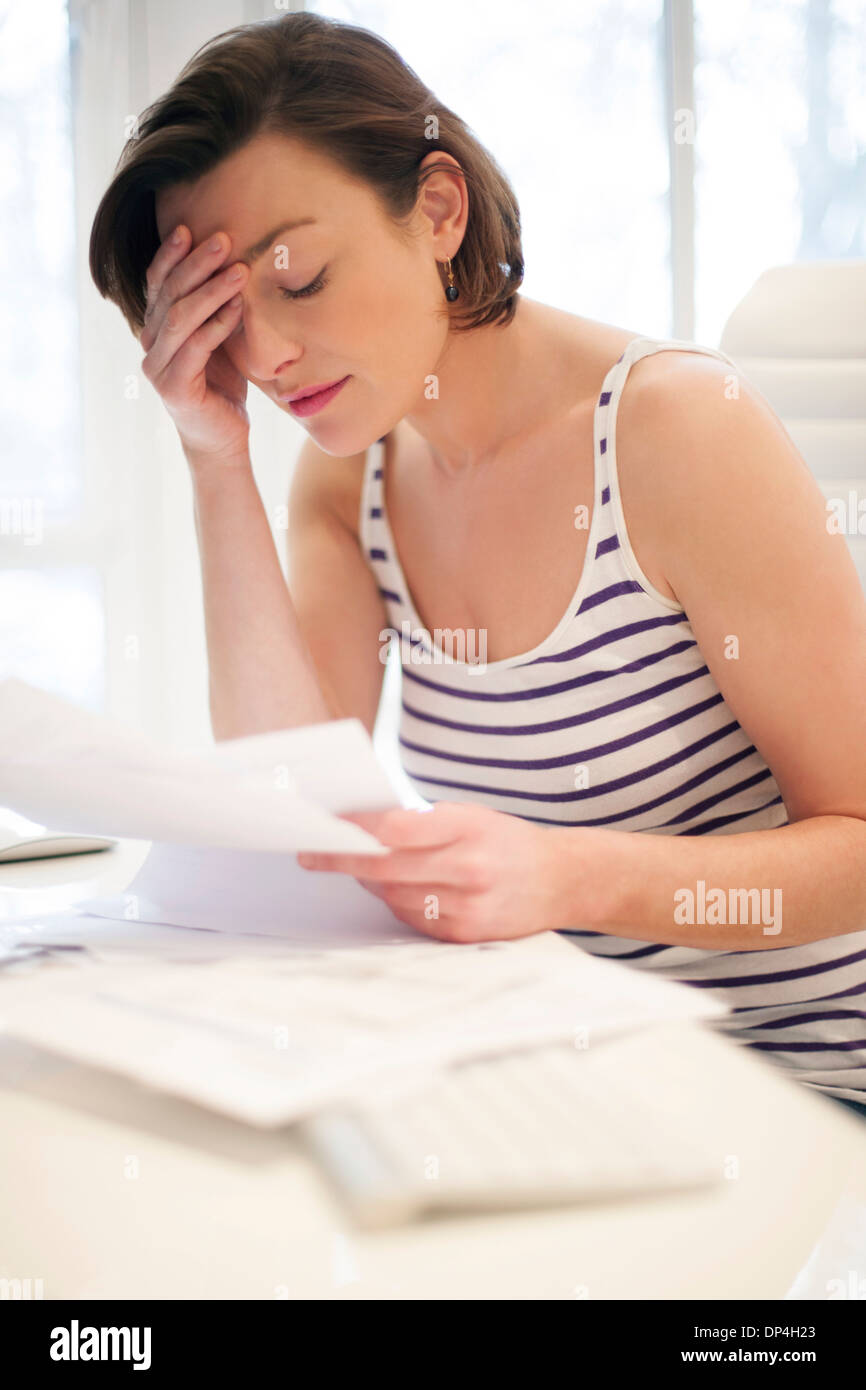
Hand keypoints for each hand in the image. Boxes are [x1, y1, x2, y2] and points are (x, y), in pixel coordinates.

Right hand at [139, 225, 250, 465]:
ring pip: (180, 317)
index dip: (169, 255)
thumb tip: (236, 265)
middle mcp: (150, 346)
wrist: (222, 441)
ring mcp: (158, 367)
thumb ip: (217, 310)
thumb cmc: (223, 388)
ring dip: (210, 289)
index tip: (188, 227)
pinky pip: (196, 346)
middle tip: (223, 240)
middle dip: (196, 264)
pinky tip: (237, 306)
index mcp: (156, 330)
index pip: (157, 284)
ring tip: (239, 269)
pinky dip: (218, 323)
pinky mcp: (174, 387)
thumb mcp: (220, 341)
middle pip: (168, 294)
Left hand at [296, 801, 591, 942]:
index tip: (328, 822)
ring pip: (392, 895)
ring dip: (369, 879)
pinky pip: (410, 918)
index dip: (356, 826)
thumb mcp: (472, 816)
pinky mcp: (462, 936)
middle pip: (385, 867)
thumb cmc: (508, 841)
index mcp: (469, 829)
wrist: (561, 881)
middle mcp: (468, 870)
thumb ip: (423, 822)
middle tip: (311, 852)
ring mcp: (465, 908)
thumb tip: (363, 827)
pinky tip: (397, 887)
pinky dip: (395, 900)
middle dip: (342, 858)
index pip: (396, 827)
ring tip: (360, 864)